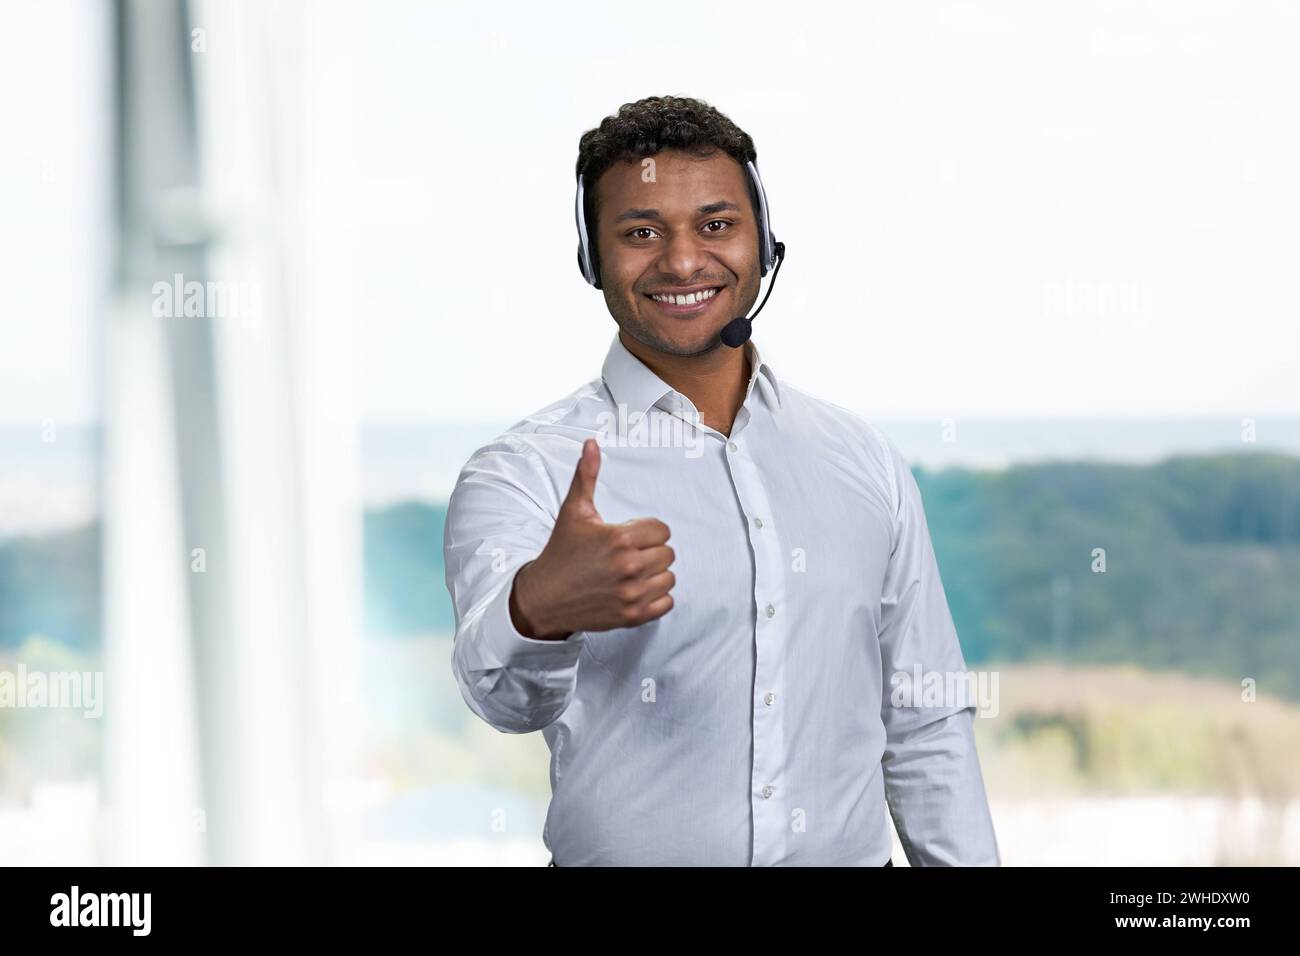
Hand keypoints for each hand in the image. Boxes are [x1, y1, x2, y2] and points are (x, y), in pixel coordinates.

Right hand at [509, 438, 674, 639]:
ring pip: (669, 577)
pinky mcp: (632, 616)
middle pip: (668, 553)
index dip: (646, 532)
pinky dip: (656, 598)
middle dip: (650, 552)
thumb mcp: (574, 511)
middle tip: (626, 556)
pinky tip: (635, 590)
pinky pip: (667, 602)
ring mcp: (632, 594)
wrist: (544, 597)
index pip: (662, 530)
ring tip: (630, 573)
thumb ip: (587, 475)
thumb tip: (591, 442)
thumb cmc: (561, 551)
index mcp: (620, 538)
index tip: (626, 537)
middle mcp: (629, 567)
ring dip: (655, 575)